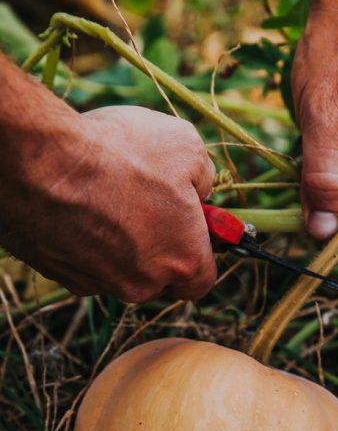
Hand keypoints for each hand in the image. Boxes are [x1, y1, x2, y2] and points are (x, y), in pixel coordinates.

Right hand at [3, 105, 216, 301]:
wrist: (40, 162)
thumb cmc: (120, 153)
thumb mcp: (186, 146)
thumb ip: (204, 178)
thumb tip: (200, 190)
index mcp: (183, 261)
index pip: (202, 278)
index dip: (199, 248)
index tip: (191, 223)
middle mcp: (143, 284)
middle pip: (159, 274)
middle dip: (157, 243)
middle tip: (145, 200)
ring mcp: (99, 283)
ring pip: (120, 269)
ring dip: (118, 240)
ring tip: (104, 194)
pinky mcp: (62, 275)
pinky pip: (84, 262)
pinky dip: (84, 239)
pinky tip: (75, 204)